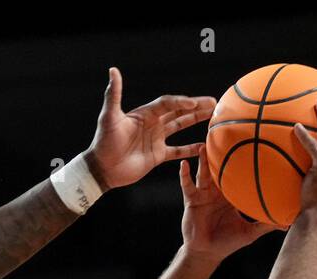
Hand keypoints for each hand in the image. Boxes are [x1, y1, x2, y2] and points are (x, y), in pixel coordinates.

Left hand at [84, 67, 215, 190]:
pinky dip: (190, 149)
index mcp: (144, 113)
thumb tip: (113, 71)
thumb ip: (113, 94)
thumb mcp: (109, 117)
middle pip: (178, 111)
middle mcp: (152, 123)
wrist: (102, 168)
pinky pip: (178, 150)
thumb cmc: (104, 142)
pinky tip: (204, 146)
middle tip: (214, 102)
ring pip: (180, 126)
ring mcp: (156, 139)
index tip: (193, 102)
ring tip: (213, 116)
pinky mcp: (157, 155)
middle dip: (196, 106)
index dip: (180, 102)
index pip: (167, 103)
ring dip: (196, 120)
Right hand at [179, 151, 280, 260]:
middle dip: (221, 152)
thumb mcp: (250, 231)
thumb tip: (289, 224)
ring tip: (203, 144)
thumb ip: (267, 224)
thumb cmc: (228, 242)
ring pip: (203, 172)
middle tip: (226, 133)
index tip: (251, 143)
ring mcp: (203, 193)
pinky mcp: (191, 200)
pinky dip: (184, 176)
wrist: (207, 252)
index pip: (238, 173)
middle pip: (219, 167)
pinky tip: (184, 165)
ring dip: (202, 159)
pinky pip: (187, 185)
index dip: (243, 160)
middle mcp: (217, 190)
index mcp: (231, 194)